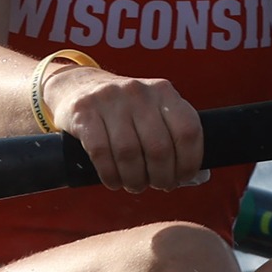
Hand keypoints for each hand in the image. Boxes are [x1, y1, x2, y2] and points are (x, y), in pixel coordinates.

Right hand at [41, 65, 204, 192]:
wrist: (78, 86)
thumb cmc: (125, 111)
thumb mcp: (153, 111)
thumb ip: (173, 135)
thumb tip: (193, 177)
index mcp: (164, 92)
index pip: (188, 131)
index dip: (188, 162)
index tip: (181, 178)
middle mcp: (138, 92)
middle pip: (159, 148)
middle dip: (160, 177)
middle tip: (157, 185)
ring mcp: (109, 99)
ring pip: (129, 154)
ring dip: (134, 179)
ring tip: (135, 185)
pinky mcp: (83, 112)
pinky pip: (101, 153)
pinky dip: (110, 175)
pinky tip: (114, 180)